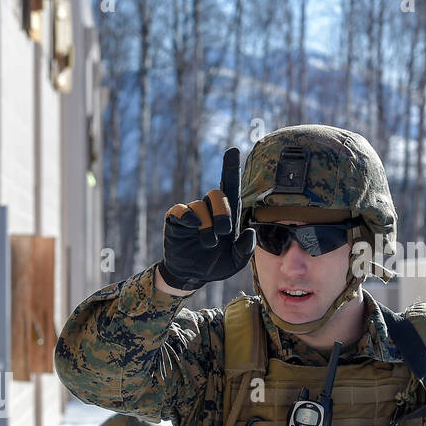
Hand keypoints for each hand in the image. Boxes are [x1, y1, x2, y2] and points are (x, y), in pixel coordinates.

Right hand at [159, 147, 255, 292]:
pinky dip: (188, 217)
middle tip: (224, 232)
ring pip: (201, 206)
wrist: (191, 275)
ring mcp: (192, 214)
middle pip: (217, 193)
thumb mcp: (236, 261)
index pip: (230, 187)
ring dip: (207, 227)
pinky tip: (193, 226)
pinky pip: (181, 210)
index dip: (230, 168)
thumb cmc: (216, 264)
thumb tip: (249, 231)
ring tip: (208, 244)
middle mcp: (210, 209)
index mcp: (227, 214)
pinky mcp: (176, 220)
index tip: (233, 150)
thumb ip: (246, 249)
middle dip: (223, 212)